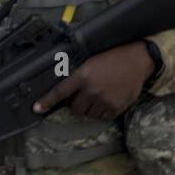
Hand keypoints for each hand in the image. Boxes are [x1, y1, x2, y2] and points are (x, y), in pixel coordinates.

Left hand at [33, 41, 156, 120]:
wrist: (138, 60)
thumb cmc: (112, 57)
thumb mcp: (91, 62)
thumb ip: (79, 76)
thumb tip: (67, 91)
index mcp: (83, 76)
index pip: (60, 92)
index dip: (47, 101)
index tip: (36, 109)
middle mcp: (92, 90)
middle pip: (75, 109)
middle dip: (76, 106)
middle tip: (83, 97)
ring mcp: (105, 100)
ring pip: (89, 115)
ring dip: (90, 109)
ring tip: (98, 96)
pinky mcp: (116, 107)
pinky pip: (103, 117)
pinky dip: (102, 112)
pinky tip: (108, 100)